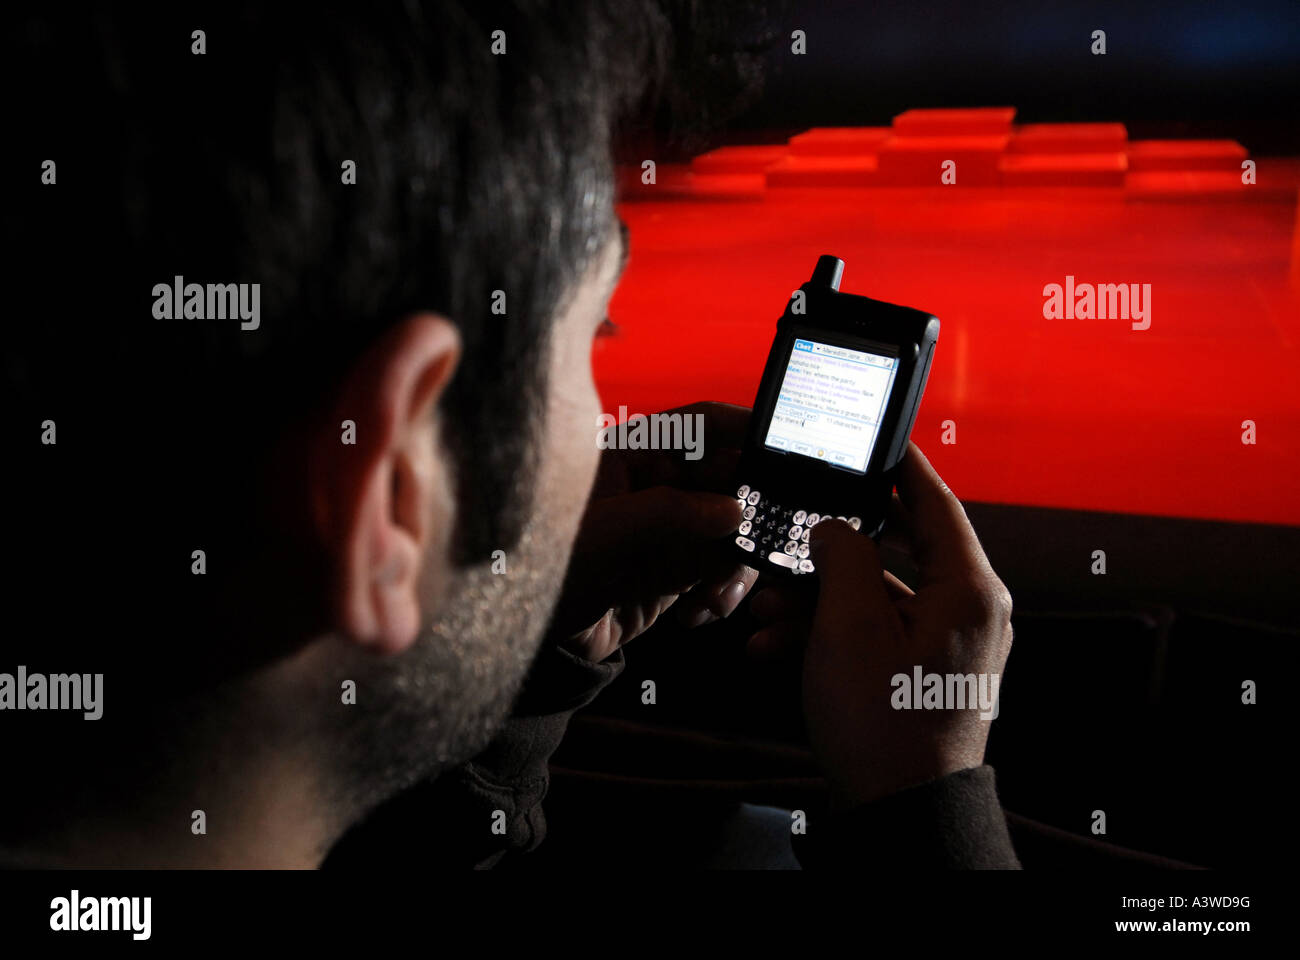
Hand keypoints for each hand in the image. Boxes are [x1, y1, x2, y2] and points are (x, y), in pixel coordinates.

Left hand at [550, 401, 759, 661]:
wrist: (540, 643)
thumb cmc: (551, 570)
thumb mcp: (608, 535)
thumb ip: (670, 514)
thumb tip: (733, 510)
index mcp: (635, 455)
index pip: (699, 425)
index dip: (742, 426)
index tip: (781, 443)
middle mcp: (659, 486)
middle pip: (730, 479)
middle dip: (750, 513)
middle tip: (762, 540)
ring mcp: (672, 529)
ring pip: (735, 530)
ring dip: (737, 564)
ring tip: (715, 596)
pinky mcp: (678, 570)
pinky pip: (723, 570)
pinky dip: (723, 592)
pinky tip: (699, 612)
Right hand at [747, 443, 1012, 809]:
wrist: (898, 813)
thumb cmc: (884, 724)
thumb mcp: (849, 625)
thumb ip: (842, 555)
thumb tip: (834, 527)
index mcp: (967, 590)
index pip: (936, 503)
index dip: (902, 466)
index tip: (878, 440)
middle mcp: (965, 612)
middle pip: (895, 550)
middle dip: (830, 550)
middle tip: (794, 531)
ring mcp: (944, 645)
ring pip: (873, 596)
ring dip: (815, 600)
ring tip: (764, 612)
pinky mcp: (919, 673)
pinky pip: (872, 633)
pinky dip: (827, 634)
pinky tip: (773, 647)